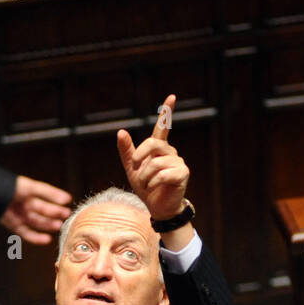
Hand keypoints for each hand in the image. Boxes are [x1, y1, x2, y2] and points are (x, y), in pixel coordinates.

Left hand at [0, 176, 72, 244]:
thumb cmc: (8, 187)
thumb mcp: (30, 187)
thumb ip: (49, 193)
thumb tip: (67, 198)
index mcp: (28, 192)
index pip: (45, 197)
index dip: (56, 200)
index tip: (68, 203)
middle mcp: (24, 203)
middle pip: (42, 210)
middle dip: (54, 214)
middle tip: (66, 217)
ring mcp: (19, 214)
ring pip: (37, 221)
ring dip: (48, 224)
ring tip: (59, 226)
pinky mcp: (13, 225)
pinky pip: (26, 232)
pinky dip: (36, 237)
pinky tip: (46, 239)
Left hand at [116, 94, 189, 222]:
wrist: (157, 207)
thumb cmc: (146, 187)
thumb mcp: (132, 168)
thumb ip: (127, 151)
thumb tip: (121, 131)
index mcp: (158, 148)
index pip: (163, 127)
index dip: (167, 111)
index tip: (172, 96)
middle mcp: (170, 151)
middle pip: (153, 144)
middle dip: (140, 157)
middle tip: (136, 169)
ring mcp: (178, 161)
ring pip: (156, 163)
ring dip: (145, 177)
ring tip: (147, 184)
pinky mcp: (182, 173)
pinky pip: (163, 174)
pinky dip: (154, 182)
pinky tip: (155, 187)